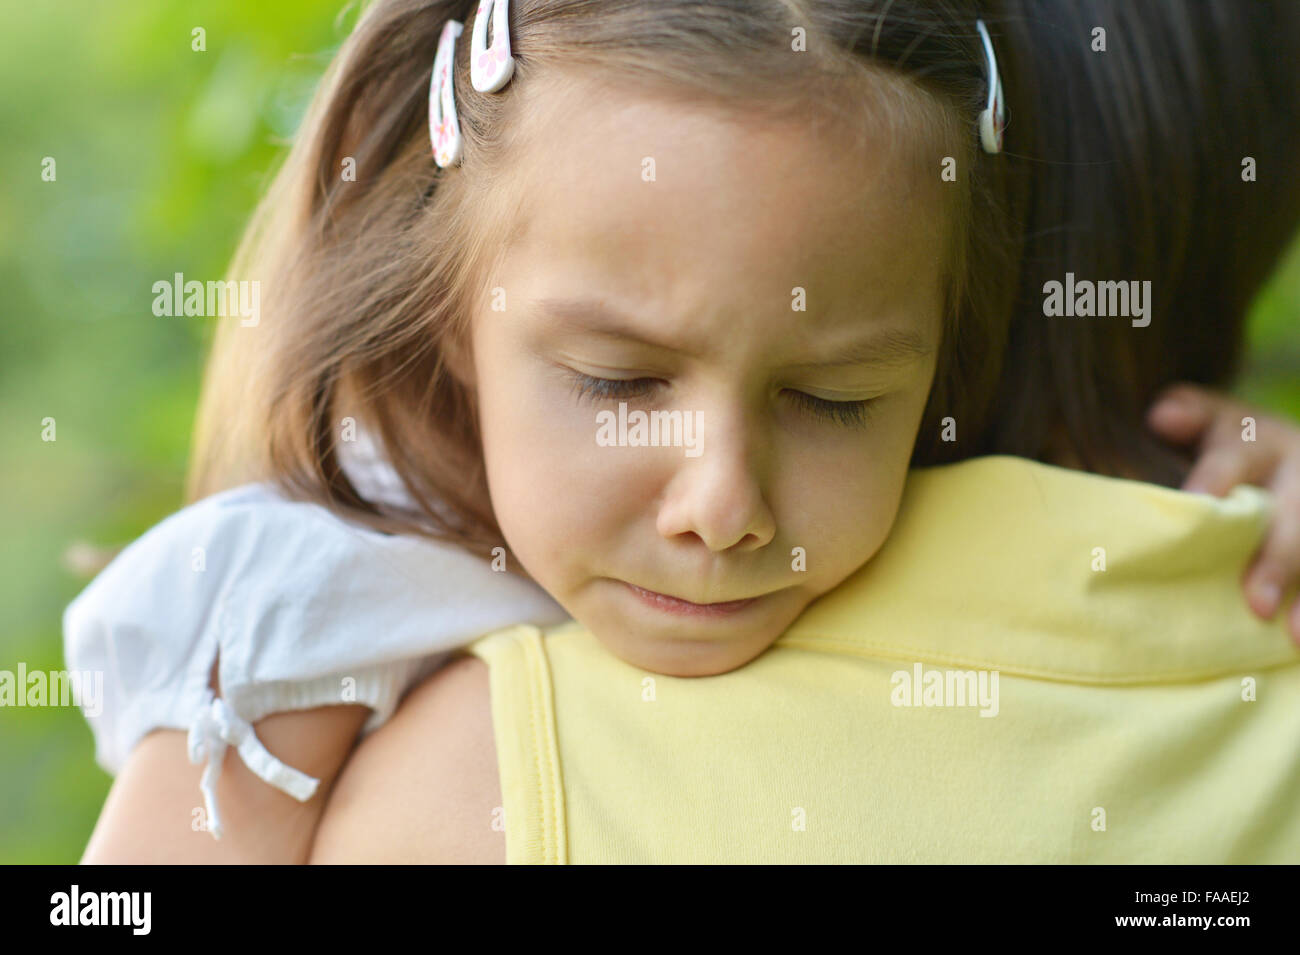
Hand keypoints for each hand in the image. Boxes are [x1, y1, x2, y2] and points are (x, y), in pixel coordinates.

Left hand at [1146, 382, 1299, 642]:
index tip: (1199, 506)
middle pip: (1294, 513)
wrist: (1280, 458)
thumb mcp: (1211, 423)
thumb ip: (1187, 416)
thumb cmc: (1221, 449)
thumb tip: (1162, 415)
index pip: (1235, 457)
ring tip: (1293, 635)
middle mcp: (1297, 469)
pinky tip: (1299, 642)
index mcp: (1256, 440)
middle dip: (1278, 557)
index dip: (1216, 478)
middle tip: (1255, 603)